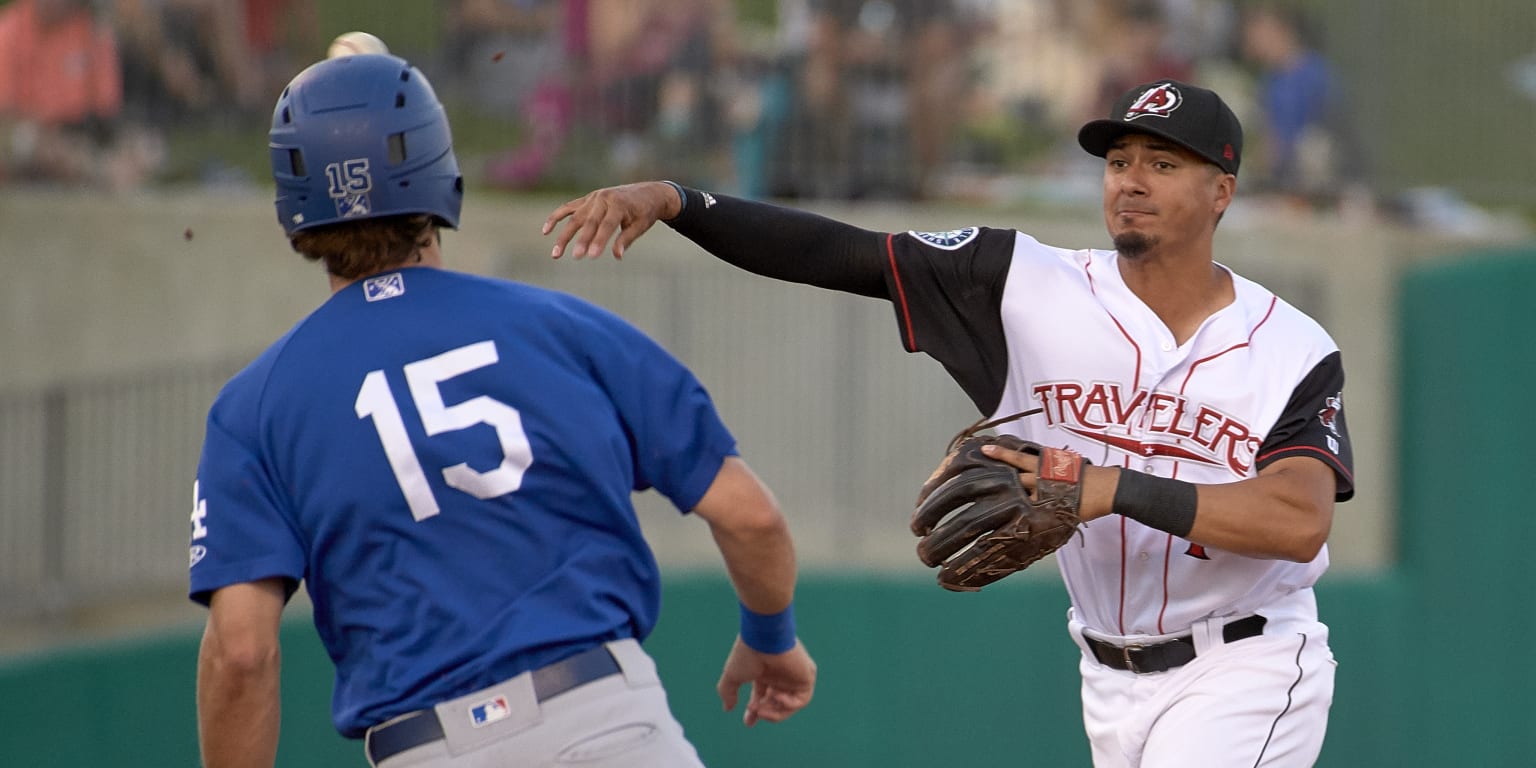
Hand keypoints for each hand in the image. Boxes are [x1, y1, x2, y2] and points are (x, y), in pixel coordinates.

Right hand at [542, 181, 681, 259]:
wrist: (647, 193)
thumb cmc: (645, 213)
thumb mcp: (641, 226)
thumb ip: (626, 240)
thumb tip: (617, 256)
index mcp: (619, 204)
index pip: (607, 225)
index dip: (599, 241)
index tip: (592, 256)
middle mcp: (604, 198)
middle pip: (589, 221)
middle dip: (582, 241)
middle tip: (576, 257)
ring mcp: (593, 197)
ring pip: (575, 217)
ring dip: (564, 236)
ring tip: (556, 255)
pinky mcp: (587, 199)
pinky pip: (568, 208)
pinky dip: (556, 218)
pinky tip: (546, 231)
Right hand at [716, 637, 815, 726]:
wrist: (764, 637)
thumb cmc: (748, 653)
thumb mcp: (732, 675)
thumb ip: (728, 692)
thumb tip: (727, 708)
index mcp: (764, 673)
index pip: (762, 697)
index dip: (755, 712)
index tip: (748, 723)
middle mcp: (780, 676)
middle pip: (775, 703)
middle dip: (764, 712)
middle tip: (754, 712)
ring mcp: (794, 677)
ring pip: (788, 706)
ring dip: (774, 711)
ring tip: (762, 708)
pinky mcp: (806, 677)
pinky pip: (802, 700)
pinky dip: (788, 704)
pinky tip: (777, 696)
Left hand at [980, 443, 1117, 521]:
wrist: (1106, 487)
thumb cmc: (1085, 473)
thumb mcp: (1063, 462)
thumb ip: (1046, 463)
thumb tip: (1030, 463)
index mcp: (1045, 463)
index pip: (1018, 457)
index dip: (1000, 454)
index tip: (984, 451)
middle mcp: (1042, 477)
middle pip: (1014, 479)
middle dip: (997, 481)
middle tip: (976, 482)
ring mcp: (1046, 494)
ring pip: (1020, 497)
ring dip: (1006, 502)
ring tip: (985, 509)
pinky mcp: (1051, 510)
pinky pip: (1033, 516)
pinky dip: (1023, 520)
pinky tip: (1007, 529)